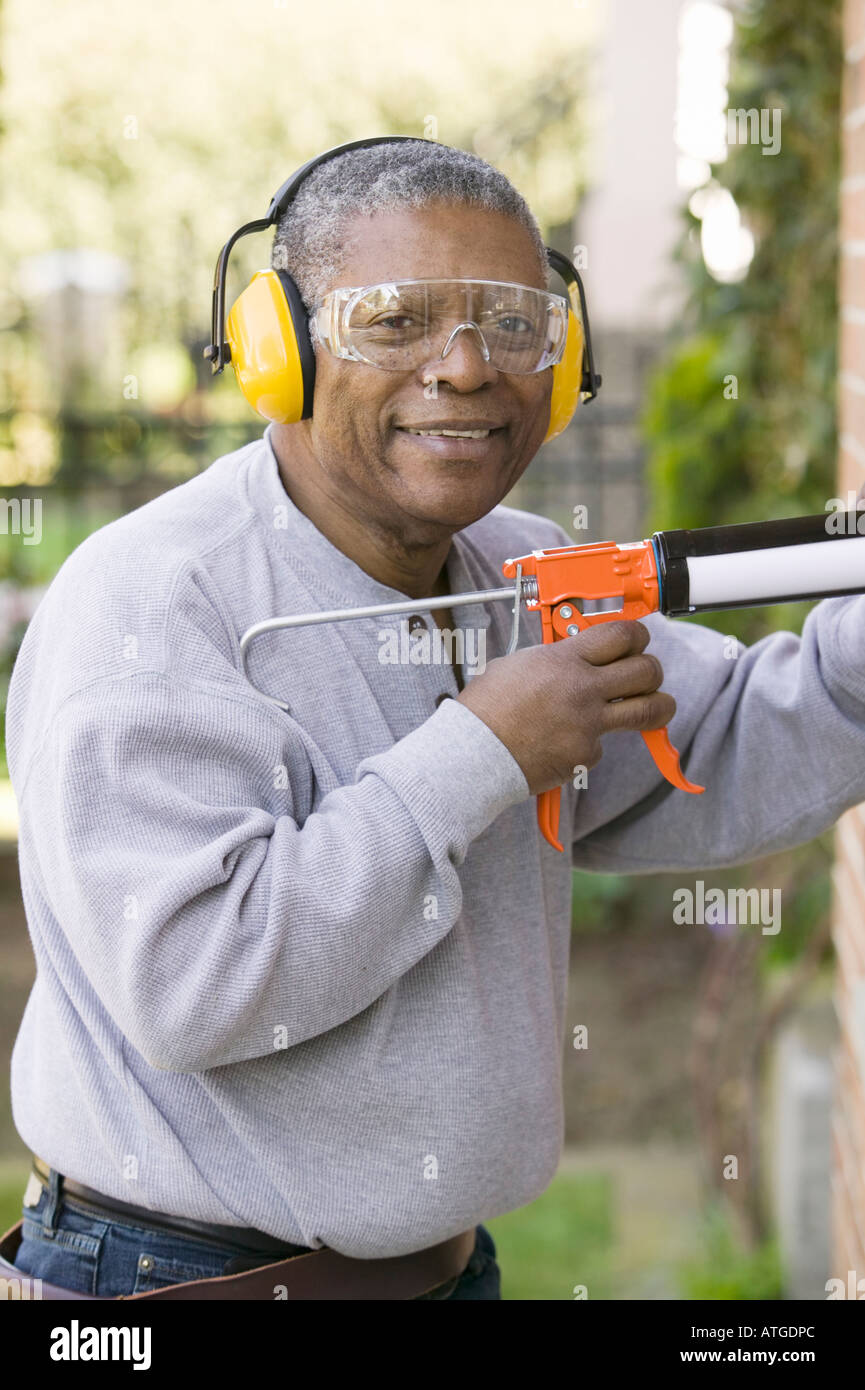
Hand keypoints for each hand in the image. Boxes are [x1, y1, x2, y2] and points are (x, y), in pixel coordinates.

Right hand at [456, 619, 675, 795]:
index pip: (622, 634)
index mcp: (564, 660)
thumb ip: (554, 659)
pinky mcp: (586, 755)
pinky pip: (601, 746)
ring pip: (648, 710)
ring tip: (657, 706)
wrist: (474, 752)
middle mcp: (583, 689)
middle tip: (645, 675)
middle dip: (652, 670)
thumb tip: (575, 656)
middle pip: (646, 670)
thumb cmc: (486, 707)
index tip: (636, 642)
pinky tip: (563, 742)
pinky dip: (588, 744)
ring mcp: (589, 724)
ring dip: (659, 705)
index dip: (637, 635)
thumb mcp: (518, 665)